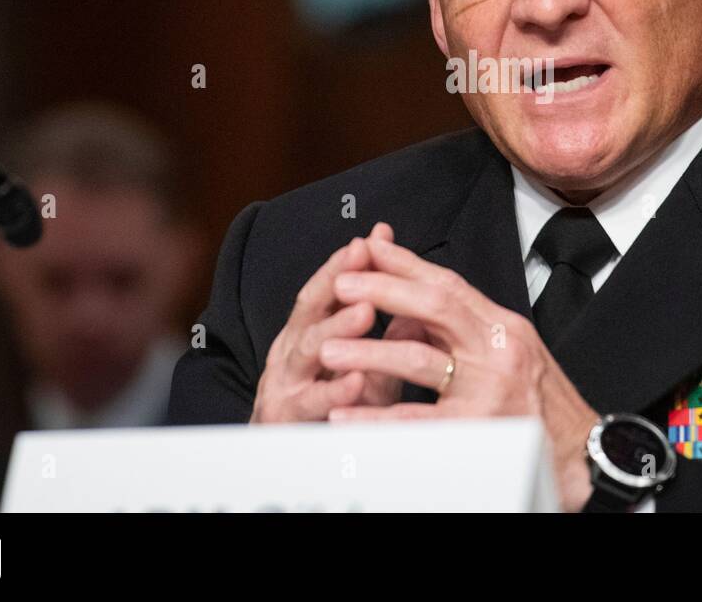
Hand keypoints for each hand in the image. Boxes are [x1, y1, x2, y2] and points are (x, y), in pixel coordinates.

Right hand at [250, 222, 423, 421]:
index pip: (325, 291)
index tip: (369, 240)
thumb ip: (387, 330)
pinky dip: (333, 391)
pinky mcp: (287, 419)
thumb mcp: (363, 363)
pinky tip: (356, 381)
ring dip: (337, 328)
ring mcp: (284, 384)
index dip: (344, 264)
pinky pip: (311, 403)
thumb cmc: (330, 406)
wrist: (287, 461)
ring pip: (307, 350)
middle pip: (309, 310)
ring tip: (366, 312)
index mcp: (305, 333)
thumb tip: (417, 293)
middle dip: (336, 282)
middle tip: (362, 259)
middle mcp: (289, 353)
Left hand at [321, 235, 598, 511]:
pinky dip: (376, 417)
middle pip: (435, 305)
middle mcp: (499, 350)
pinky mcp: (476, 432)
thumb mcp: (513, 352)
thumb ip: (467, 329)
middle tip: (342, 283)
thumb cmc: (546, 406)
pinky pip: (416, 422)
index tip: (369, 248)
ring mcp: (488, 391)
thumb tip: (414, 307)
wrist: (585, 456)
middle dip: (383, 290)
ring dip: (367, 351)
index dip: (405, 263)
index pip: (450, 284)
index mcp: (504, 326)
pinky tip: (345, 413)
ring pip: (419, 360)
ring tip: (327, 347)